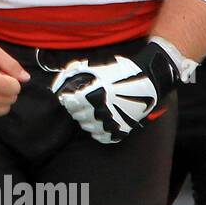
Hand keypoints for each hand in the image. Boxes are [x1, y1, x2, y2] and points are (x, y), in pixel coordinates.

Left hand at [51, 42, 178, 143]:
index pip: (70, 103)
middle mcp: (100, 111)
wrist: (149, 80)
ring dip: (87, 119)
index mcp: (93, 95)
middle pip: (78, 115)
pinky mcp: (121, 130)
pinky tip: (101, 122)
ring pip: (87, 127)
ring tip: (93, 110)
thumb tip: (56, 84)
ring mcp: (111, 123)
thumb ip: (73, 73)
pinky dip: (99, 131)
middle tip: (83, 102)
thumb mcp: (95, 67)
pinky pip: (102, 137)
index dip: (69, 99)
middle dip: (78, 108)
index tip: (72, 95)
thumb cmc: (120, 71)